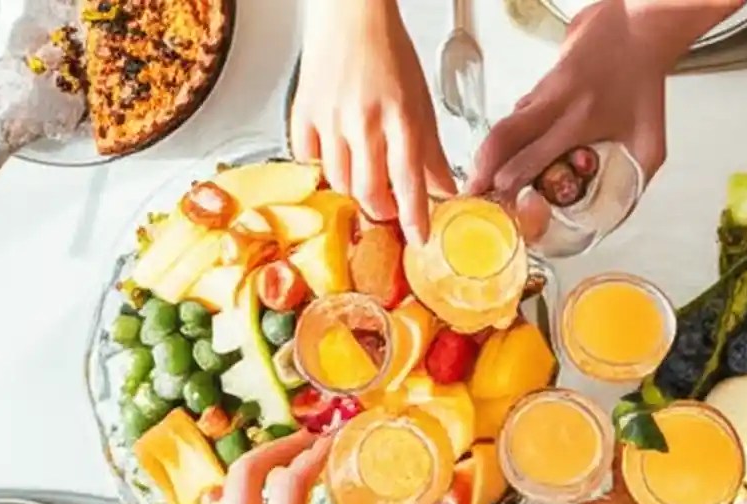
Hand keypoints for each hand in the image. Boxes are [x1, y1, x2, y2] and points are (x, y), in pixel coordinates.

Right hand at [290, 0, 454, 242]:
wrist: (350, 16)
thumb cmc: (388, 52)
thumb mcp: (421, 101)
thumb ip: (430, 150)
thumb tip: (444, 189)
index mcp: (401, 118)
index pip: (409, 182)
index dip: (414, 217)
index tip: (419, 238)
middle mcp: (364, 121)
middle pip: (369, 190)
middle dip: (382, 209)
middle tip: (389, 209)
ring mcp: (330, 118)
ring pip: (338, 180)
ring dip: (355, 190)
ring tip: (367, 180)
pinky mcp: (303, 112)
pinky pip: (307, 158)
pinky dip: (321, 168)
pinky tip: (337, 160)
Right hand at [467, 0, 685, 197]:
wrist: (635, 32)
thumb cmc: (643, 88)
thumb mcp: (650, 142)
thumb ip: (631, 181)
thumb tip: (607, 218)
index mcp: (580, 119)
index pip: (531, 154)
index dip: (510, 182)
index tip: (503, 205)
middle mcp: (554, 103)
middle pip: (502, 136)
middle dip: (482, 170)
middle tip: (473, 197)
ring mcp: (541, 93)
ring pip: (503, 127)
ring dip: (487, 157)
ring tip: (479, 186)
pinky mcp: (537, 89)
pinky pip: (514, 119)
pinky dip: (503, 143)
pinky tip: (499, 162)